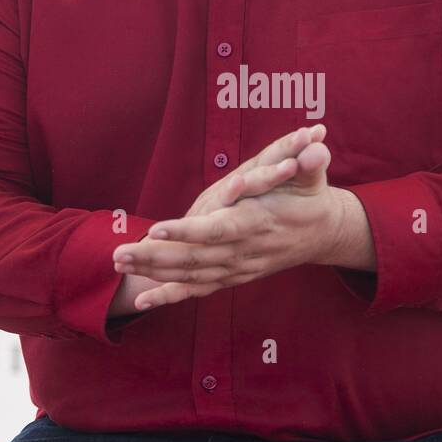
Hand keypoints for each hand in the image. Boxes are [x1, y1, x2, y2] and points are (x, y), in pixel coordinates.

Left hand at [113, 124, 347, 309]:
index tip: (157, 229)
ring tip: (119, 264)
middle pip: (196, 257)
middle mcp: (246, 250)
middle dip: (155, 257)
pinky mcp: (233, 276)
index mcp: (259, 221)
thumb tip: (317, 141)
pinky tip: (142, 300)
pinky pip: (199, 290)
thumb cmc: (311, 196)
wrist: (322, 234)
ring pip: (192, 275)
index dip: (189, 232)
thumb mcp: (313, 174)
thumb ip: (308, 160)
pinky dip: (171, 296)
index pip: (220, 229)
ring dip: (154, 272)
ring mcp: (239, 267)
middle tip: (119, 253)